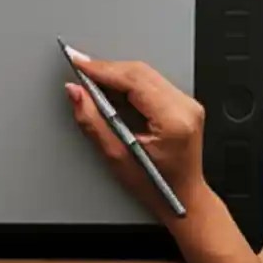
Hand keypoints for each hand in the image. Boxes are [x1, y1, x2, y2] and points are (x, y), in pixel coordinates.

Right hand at [64, 52, 207, 221]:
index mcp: (173, 119)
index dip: (102, 69)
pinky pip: (150, 81)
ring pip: (144, 73)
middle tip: (79, 69)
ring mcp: (186, 103)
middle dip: (106, 68)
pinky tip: (110, 87)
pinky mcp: (182, 103)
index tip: (78, 64)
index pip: (133, 80)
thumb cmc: (158, 186)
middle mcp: (185, 107)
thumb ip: (93, 121)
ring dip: (115, 73)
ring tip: (90, 80)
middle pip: (139, 72)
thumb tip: (76, 93)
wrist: (184, 198)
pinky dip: (127, 81)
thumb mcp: (118, 157)